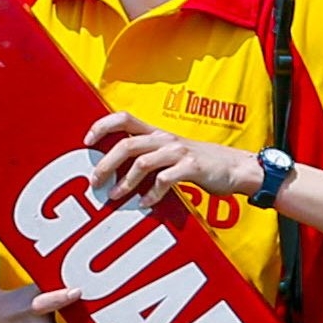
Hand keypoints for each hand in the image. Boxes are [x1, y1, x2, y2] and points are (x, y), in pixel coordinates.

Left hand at [83, 111, 258, 207]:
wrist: (236, 167)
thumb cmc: (199, 162)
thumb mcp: (171, 153)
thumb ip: (148, 156)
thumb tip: (116, 169)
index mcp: (157, 133)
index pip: (124, 118)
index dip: (102, 125)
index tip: (87, 141)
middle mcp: (165, 138)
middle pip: (127, 143)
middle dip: (106, 163)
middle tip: (94, 181)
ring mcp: (179, 151)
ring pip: (142, 162)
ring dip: (124, 182)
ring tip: (114, 196)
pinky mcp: (191, 167)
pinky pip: (164, 180)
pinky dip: (152, 194)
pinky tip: (146, 204)